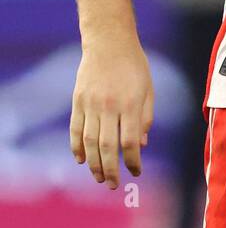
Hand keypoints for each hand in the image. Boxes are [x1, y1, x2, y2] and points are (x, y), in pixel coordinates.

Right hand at [70, 36, 153, 188]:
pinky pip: (75, 128)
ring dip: (93, 163)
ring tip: (98, 177)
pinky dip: (76, 146)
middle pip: (106, 146)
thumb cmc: (134, 66)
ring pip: (89, 141)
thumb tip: (140, 145)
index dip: (132, 161)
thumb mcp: (148, 90)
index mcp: (130, 104)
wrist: (109, 42)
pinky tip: (80, 159)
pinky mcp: (78, 100)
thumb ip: (145, 118)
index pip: (129, 141)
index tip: (136, 171)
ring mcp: (90, 103)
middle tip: (114, 185)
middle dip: (110, 169)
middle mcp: (109, 106)